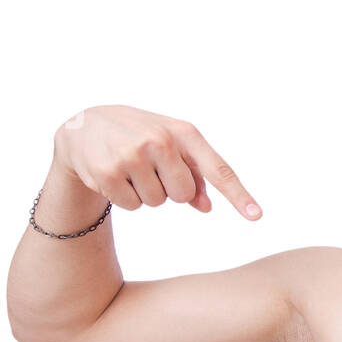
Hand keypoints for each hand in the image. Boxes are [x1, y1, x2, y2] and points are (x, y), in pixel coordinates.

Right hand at [54, 105, 261, 218]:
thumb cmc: (138, 136)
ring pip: (157, 203)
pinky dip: (125, 198)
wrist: (84, 125)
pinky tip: (114, 175)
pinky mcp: (108, 172)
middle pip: (184, 196)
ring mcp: (132, 155)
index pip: (218, 169)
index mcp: (184, 132)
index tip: (257, 216)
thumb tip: (207, 206)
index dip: (238, 195)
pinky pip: (133, 206)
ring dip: (145, 193)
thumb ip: (193, 173)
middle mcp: (160, 140)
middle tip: (151, 169)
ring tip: (130, 168)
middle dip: (170, 190)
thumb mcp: (169, 144)